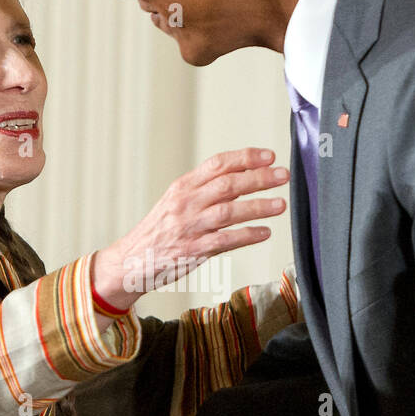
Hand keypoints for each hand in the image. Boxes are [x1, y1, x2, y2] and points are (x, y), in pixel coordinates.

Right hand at [91, 148, 288, 311]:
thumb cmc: (159, 230)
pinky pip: (225, 241)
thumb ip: (205, 190)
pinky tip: (264, 233)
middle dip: (259, 178)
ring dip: (258, 207)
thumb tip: (242, 178)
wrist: (132, 259)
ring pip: (229, 211)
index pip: (218, 164)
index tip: (269, 156)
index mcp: (183, 186)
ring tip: (280, 205)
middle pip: (228, 185)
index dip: (245, 158)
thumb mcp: (176, 201)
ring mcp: (189, 227)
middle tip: (282, 175)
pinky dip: (247, 235)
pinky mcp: (192, 251)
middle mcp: (186, 203)